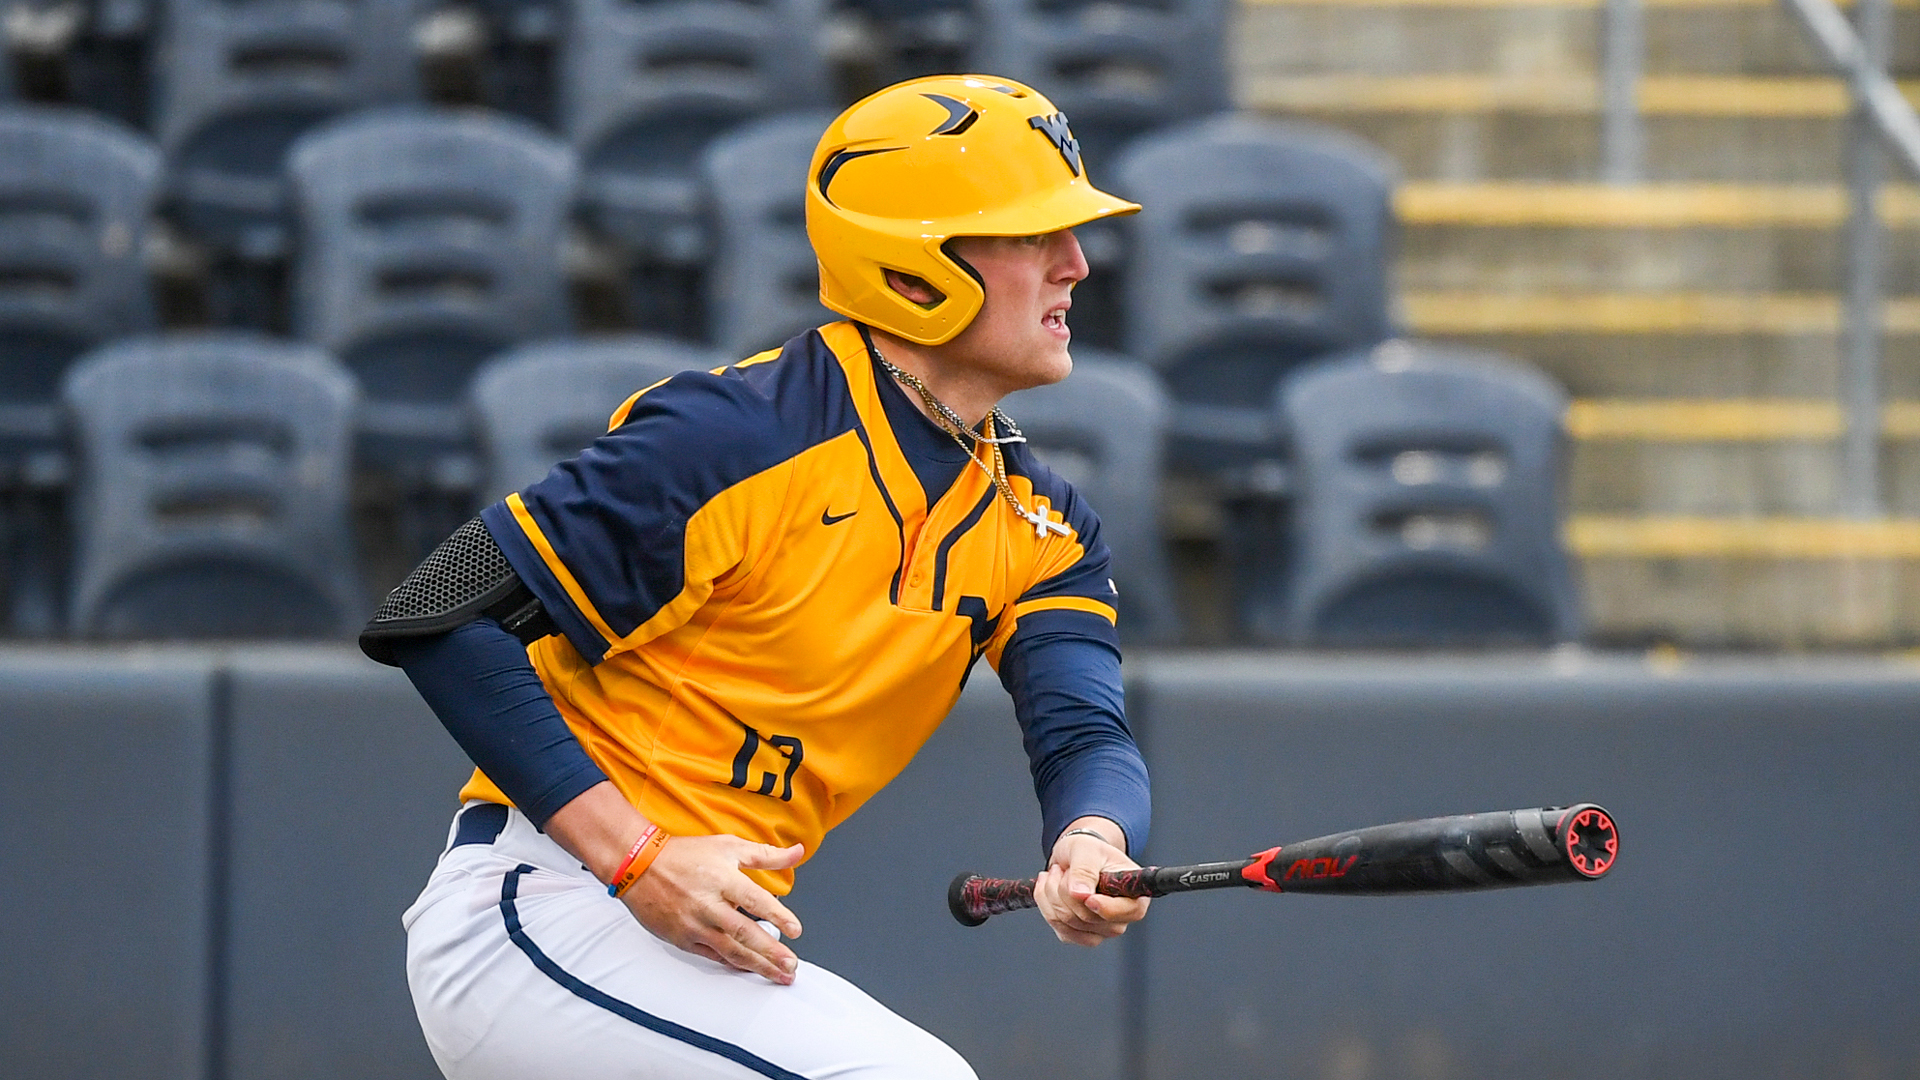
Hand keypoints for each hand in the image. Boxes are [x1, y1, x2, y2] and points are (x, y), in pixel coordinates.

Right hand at [619, 834, 806, 983]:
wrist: (639, 865)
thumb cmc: (684, 855)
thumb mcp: (729, 846)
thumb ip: (766, 854)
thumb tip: (797, 852)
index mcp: (722, 879)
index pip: (756, 901)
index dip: (778, 916)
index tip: (796, 930)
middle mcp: (708, 904)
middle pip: (744, 933)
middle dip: (771, 953)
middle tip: (791, 965)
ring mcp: (694, 924)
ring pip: (730, 951)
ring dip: (756, 966)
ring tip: (777, 975)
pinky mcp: (683, 939)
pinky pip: (712, 956)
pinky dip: (732, 964)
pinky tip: (748, 969)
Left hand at [1032, 817, 1148, 946]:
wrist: (1074, 857)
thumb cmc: (1088, 850)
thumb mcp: (1085, 849)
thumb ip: (1084, 869)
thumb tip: (1081, 895)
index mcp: (1134, 892)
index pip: (1131, 911)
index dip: (1107, 908)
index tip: (1089, 898)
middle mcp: (1122, 916)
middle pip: (1088, 918)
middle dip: (1064, 890)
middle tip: (1062, 869)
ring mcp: (1102, 930)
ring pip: (1068, 924)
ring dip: (1051, 896)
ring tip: (1055, 875)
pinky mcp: (1082, 936)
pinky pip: (1060, 930)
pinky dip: (1046, 906)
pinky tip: (1048, 889)